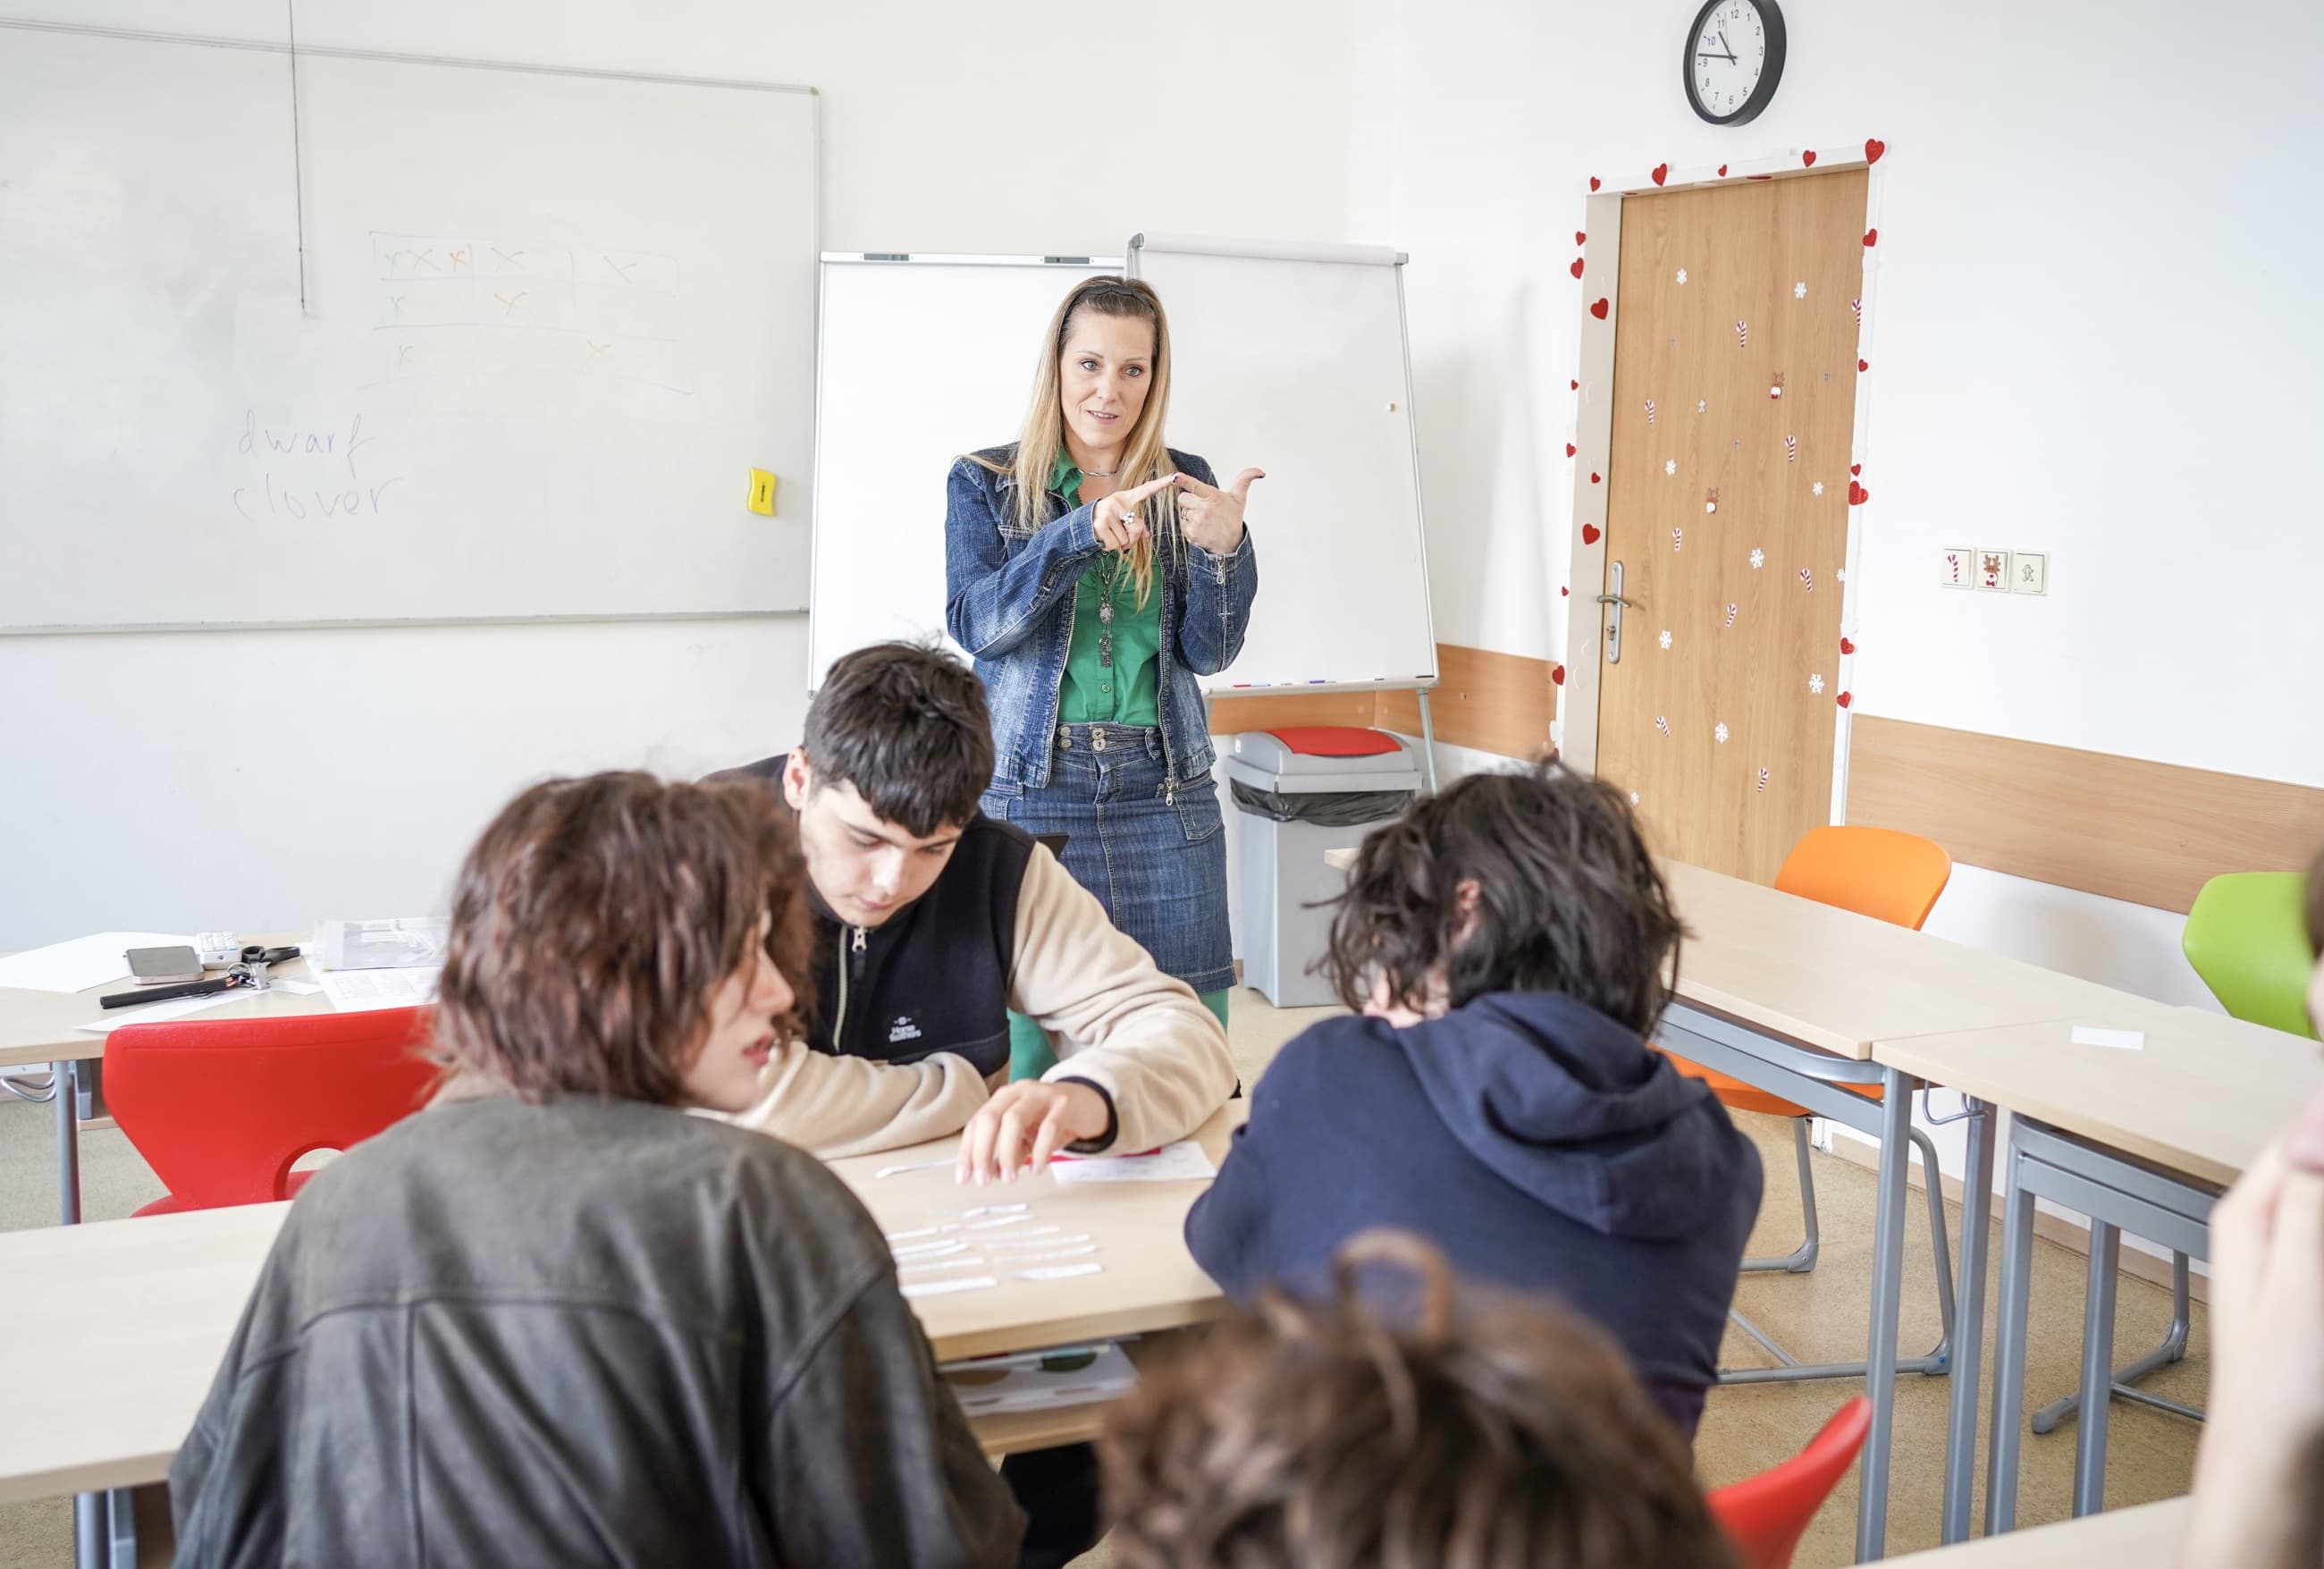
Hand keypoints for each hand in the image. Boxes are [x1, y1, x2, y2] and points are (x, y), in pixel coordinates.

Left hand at [956, 1079, 1111, 1184]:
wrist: (1090, 1104)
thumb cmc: (1052, 1120)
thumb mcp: (1026, 1136)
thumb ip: (1010, 1151)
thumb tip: (991, 1173)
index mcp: (1003, 1098)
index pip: (977, 1122)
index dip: (967, 1150)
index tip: (964, 1177)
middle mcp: (1019, 1092)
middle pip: (990, 1117)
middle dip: (982, 1151)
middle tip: (983, 1180)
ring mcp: (1042, 1095)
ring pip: (1014, 1119)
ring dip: (1008, 1152)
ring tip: (1009, 1178)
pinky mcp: (1064, 1104)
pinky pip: (1048, 1127)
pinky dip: (1040, 1151)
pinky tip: (1037, 1169)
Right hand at [1092, 473, 1178, 553]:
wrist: (1081, 525)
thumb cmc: (1106, 523)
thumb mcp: (1121, 521)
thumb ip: (1136, 527)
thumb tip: (1147, 534)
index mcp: (1125, 498)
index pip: (1146, 489)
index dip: (1161, 484)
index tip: (1175, 477)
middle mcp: (1117, 502)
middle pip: (1137, 527)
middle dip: (1130, 538)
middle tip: (1119, 535)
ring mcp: (1108, 512)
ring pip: (1126, 539)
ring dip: (1118, 543)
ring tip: (1108, 535)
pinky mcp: (1100, 524)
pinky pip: (1115, 544)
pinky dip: (1109, 547)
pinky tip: (1102, 538)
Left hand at [1175, 467, 1262, 555]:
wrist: (1230, 544)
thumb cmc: (1232, 518)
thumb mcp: (1239, 498)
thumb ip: (1245, 480)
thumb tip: (1259, 472)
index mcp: (1213, 497)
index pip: (1195, 486)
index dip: (1184, 480)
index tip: (1175, 477)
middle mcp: (1204, 509)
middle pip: (1182, 497)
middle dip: (1190, 501)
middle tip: (1203, 507)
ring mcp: (1196, 521)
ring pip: (1182, 510)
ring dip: (1190, 513)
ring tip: (1204, 519)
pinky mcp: (1190, 532)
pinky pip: (1182, 523)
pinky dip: (1188, 525)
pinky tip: (1200, 527)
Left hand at [2181, 1084, 2323, 1565]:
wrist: (2279, 1480)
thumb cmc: (2280, 1400)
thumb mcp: (2304, 1288)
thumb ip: (2317, 1203)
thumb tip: (2319, 1121)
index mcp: (2260, 1211)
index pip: (2313, 1128)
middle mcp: (2281, 1225)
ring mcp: (2307, 1262)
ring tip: (2321, 1293)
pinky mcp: (2321, 1296)